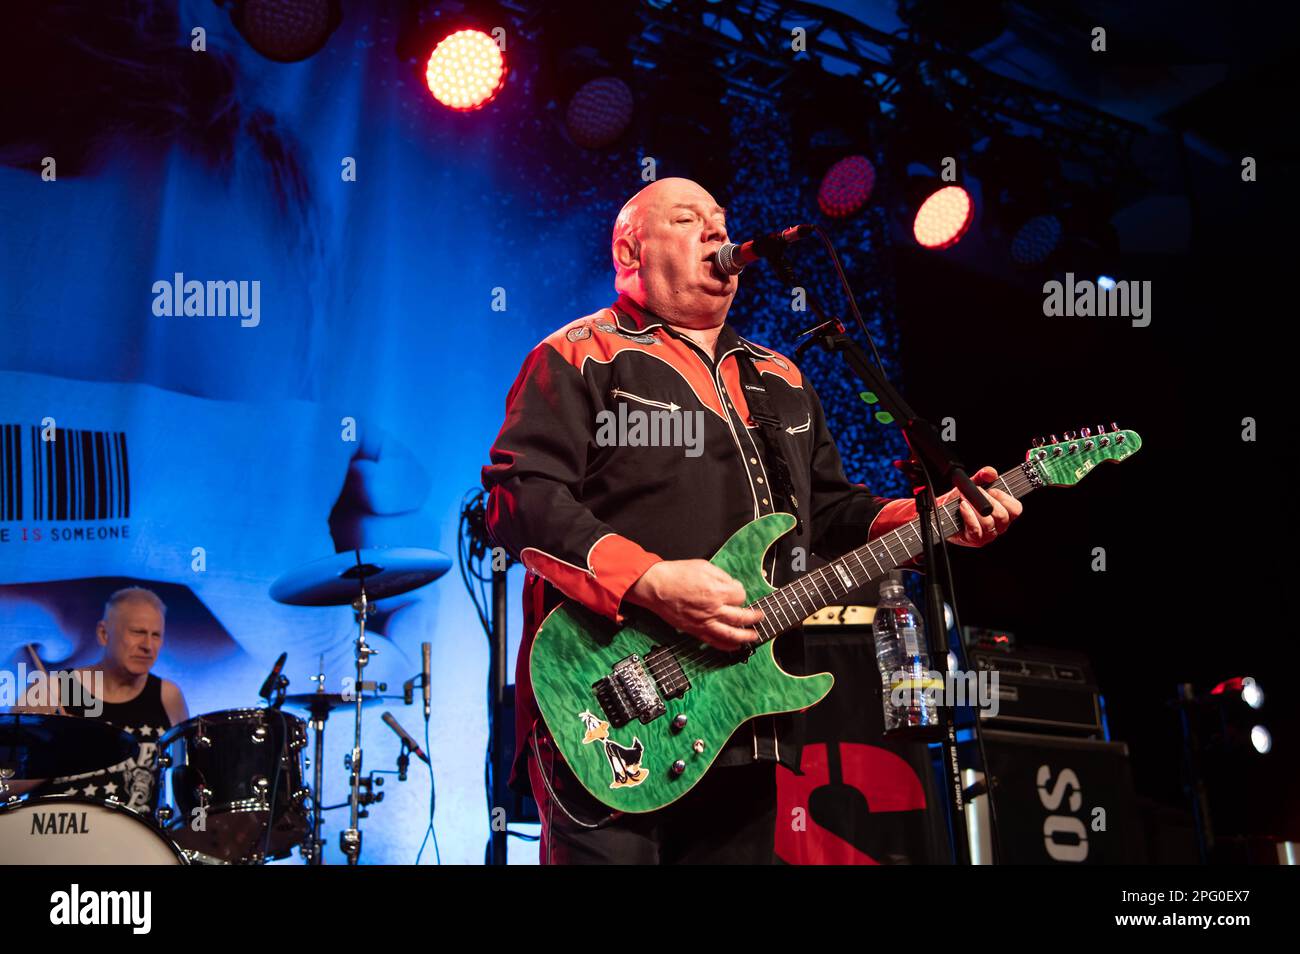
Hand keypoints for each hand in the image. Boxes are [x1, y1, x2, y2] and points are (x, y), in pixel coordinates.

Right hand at [624, 560, 763, 650]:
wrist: (656, 587)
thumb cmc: (677, 574)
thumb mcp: (704, 566)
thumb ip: (722, 576)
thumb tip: (733, 585)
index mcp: (717, 591)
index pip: (740, 596)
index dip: (740, 592)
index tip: (736, 591)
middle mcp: (714, 609)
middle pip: (742, 616)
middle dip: (754, 617)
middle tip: (759, 616)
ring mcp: (705, 622)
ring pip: (732, 634)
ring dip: (746, 636)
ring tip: (754, 635)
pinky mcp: (696, 630)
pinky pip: (715, 642)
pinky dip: (727, 646)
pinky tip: (735, 646)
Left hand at [940, 466, 1022, 546]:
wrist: (944, 514)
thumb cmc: (962, 501)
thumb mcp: (972, 485)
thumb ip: (983, 477)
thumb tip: (990, 473)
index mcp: (1004, 514)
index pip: (1016, 509)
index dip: (1005, 498)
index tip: (992, 490)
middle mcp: (998, 527)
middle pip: (1002, 516)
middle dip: (988, 500)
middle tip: (977, 491)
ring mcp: (987, 535)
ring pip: (988, 523)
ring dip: (975, 507)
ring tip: (965, 498)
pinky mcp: (974, 540)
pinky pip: (975, 529)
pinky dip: (968, 516)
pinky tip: (963, 507)